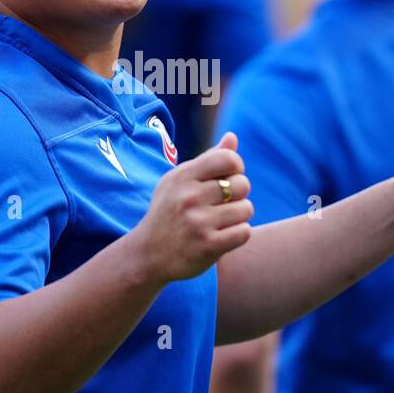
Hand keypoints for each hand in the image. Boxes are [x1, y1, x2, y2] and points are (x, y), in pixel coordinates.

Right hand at [130, 132, 253, 285]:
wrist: (147, 255)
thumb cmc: (167, 213)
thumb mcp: (178, 182)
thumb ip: (208, 159)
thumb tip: (233, 137)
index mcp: (182, 176)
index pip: (228, 158)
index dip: (236, 167)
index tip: (228, 178)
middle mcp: (190, 197)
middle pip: (242, 184)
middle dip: (239, 193)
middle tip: (225, 202)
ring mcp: (199, 223)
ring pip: (246, 209)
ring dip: (240, 216)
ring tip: (223, 220)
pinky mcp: (209, 246)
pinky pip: (244, 232)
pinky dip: (238, 234)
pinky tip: (224, 235)